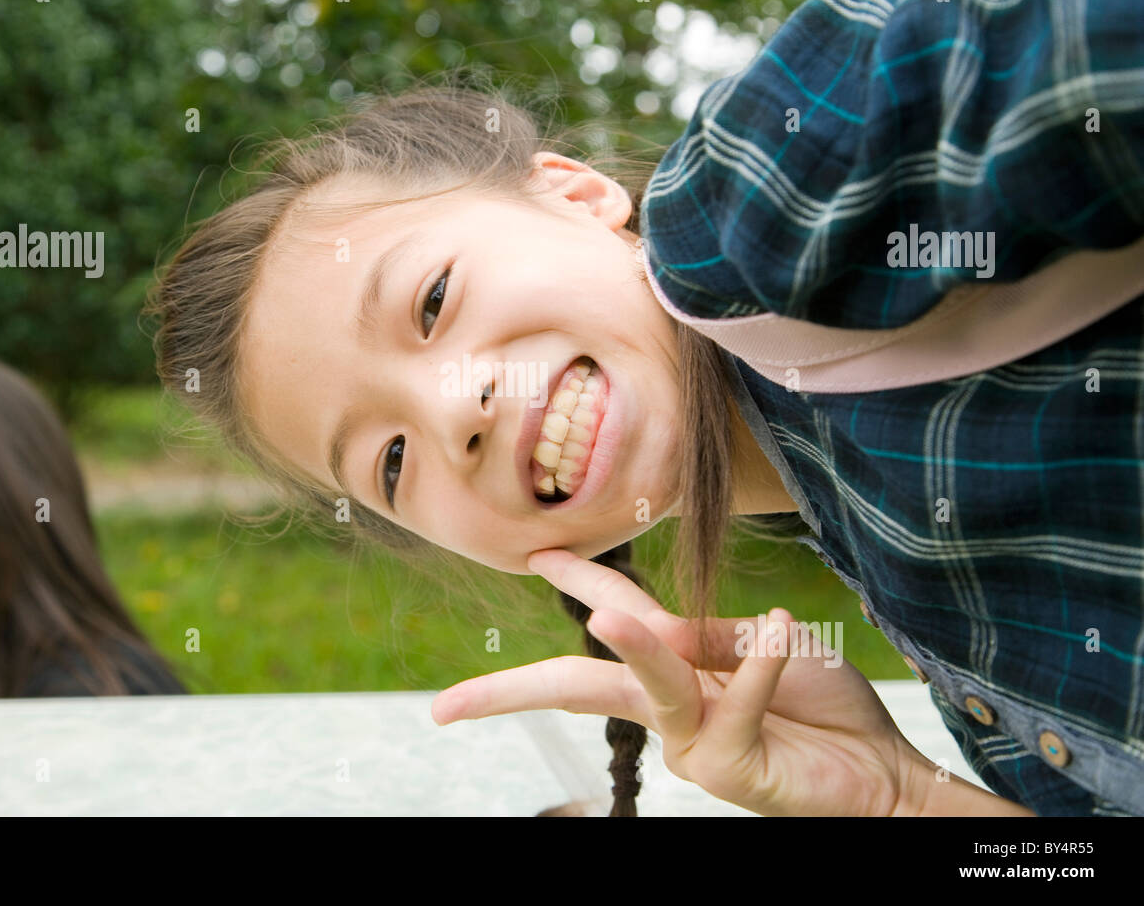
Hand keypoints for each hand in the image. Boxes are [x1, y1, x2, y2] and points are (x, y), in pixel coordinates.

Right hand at [431, 548, 923, 815]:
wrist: (881, 765)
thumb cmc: (821, 700)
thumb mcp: (763, 645)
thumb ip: (704, 635)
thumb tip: (636, 618)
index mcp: (674, 671)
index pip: (612, 621)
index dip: (576, 579)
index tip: (534, 553)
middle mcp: (668, 711)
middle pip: (576, 691)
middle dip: (508, 693)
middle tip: (444, 706)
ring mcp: (691, 746)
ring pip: (650, 687)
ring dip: (632, 647)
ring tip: (605, 611)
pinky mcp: (724, 771)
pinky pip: (730, 706)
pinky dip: (758, 665)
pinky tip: (783, 633)